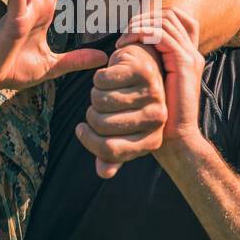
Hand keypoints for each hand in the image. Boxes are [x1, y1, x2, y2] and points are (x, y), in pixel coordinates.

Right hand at [75, 43, 166, 178]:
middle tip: (99, 105)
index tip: (83, 128)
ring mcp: (153, 94)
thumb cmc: (129, 103)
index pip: (109, 151)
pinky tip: (111, 74)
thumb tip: (103, 172)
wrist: (144, 67)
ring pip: (100, 100)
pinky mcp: (143, 71)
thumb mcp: (122, 131)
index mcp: (152, 140)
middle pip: (101, 125)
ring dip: (95, 93)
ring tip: (108, 89)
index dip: (89, 140)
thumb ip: (111, 153)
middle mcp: (156, 119)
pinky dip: (98, 77)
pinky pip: (102, 80)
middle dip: (91, 113)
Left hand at [116, 8, 205, 157]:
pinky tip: (126, 46)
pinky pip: (162, 36)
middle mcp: (193, 52)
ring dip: (139, 25)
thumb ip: (148, 68)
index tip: (131, 30)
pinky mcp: (185, 63)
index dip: (153, 16)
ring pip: (165, 21)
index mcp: (188, 56)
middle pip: (171, 14)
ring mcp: (191, 56)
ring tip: (122, 41)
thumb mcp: (153, 85)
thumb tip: (127, 53)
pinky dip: (142, 34)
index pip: (177, 18)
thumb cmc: (160, 115)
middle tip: (124, 33)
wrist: (178, 138)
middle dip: (143, 18)